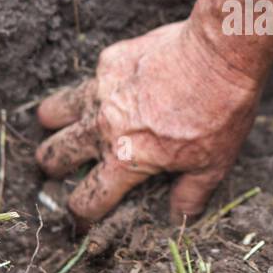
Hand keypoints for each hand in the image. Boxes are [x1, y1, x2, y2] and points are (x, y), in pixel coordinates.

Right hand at [35, 19, 262, 226]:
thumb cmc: (220, 111)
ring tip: (62, 128)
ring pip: (53, 113)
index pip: (87, 199)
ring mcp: (100, 92)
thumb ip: (190, 194)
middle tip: (62, 169)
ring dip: (54, 126)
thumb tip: (180, 217)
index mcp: (126, 160)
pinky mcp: (108, 62)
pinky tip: (112, 88)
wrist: (218, 55)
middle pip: (53, 157)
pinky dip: (92, 89)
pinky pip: (88, 80)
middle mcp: (103, 128)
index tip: (82, 218)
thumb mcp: (214, 164)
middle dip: (54, 169)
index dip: (81, 216)